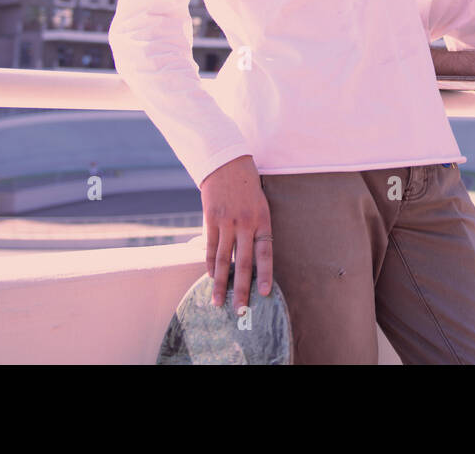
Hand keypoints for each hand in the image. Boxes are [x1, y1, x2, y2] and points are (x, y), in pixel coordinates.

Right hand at [199, 155, 272, 310]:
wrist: (226, 163)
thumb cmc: (247, 187)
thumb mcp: (260, 205)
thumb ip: (256, 230)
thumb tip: (254, 259)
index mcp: (262, 220)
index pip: (265, 253)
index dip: (265, 274)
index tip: (263, 293)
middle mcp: (245, 223)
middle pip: (243, 262)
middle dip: (241, 289)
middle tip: (240, 310)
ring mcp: (226, 222)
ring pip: (222, 259)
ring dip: (219, 283)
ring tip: (217, 301)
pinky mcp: (210, 219)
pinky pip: (209, 247)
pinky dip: (208, 264)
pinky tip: (209, 277)